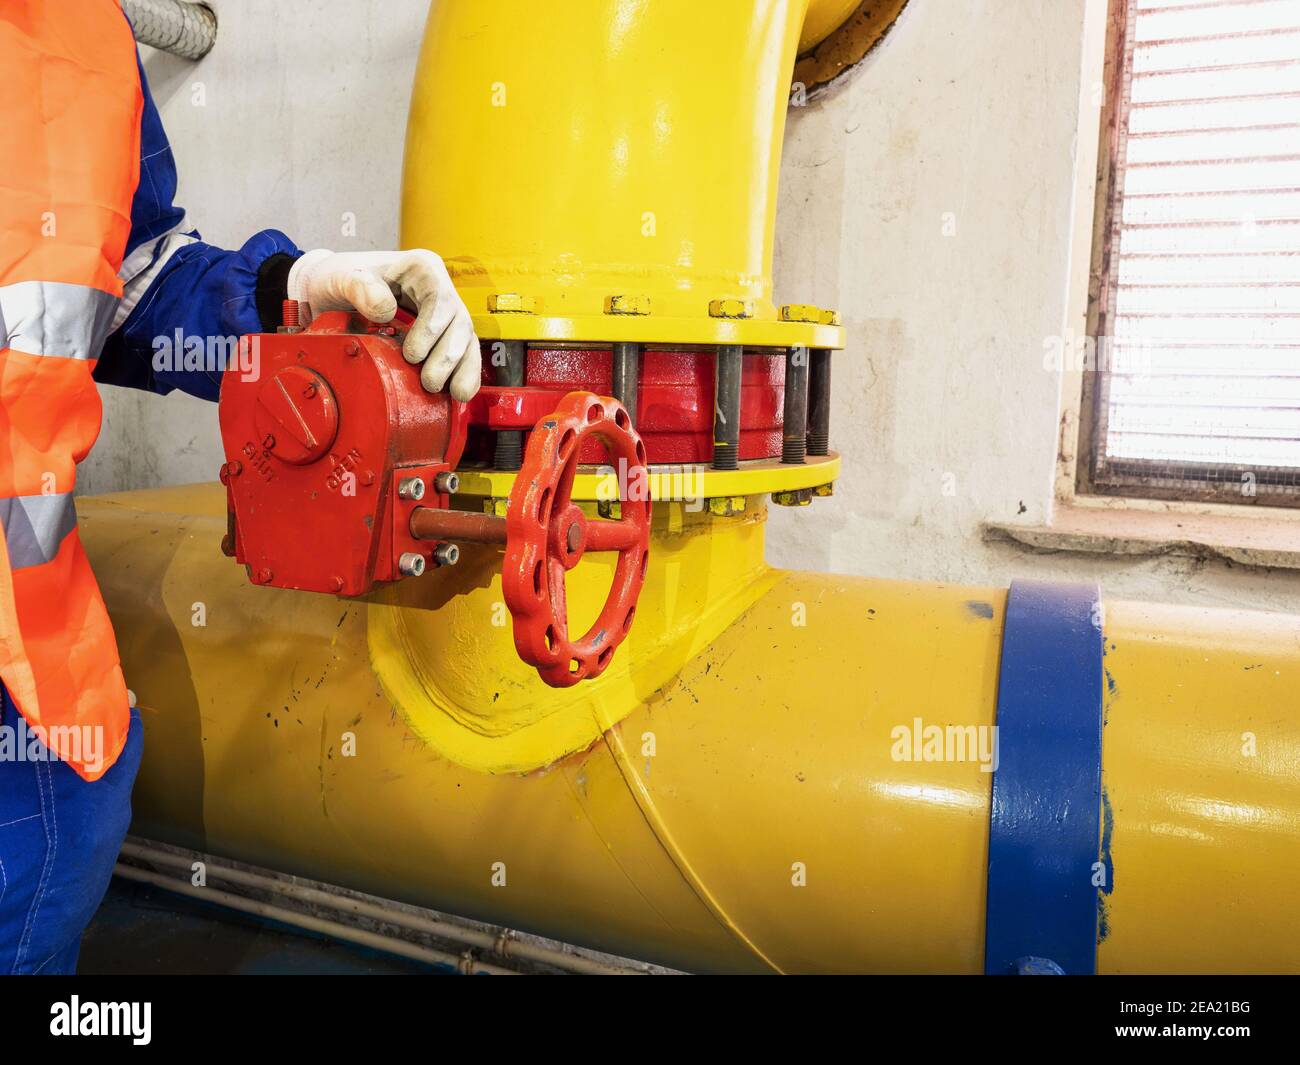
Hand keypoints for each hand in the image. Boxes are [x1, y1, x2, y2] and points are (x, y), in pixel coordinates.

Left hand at [288, 248, 480, 400]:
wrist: (328, 296)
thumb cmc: (337, 281)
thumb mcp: (340, 278)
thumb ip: (359, 287)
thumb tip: (386, 309)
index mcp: (421, 269)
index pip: (439, 297)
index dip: (432, 328)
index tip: (412, 354)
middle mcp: (438, 291)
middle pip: (459, 322)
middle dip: (448, 356)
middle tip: (429, 383)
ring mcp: (443, 315)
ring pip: (466, 340)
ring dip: (464, 369)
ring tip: (456, 394)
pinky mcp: (441, 338)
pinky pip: (462, 355)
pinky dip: (465, 374)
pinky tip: (461, 393)